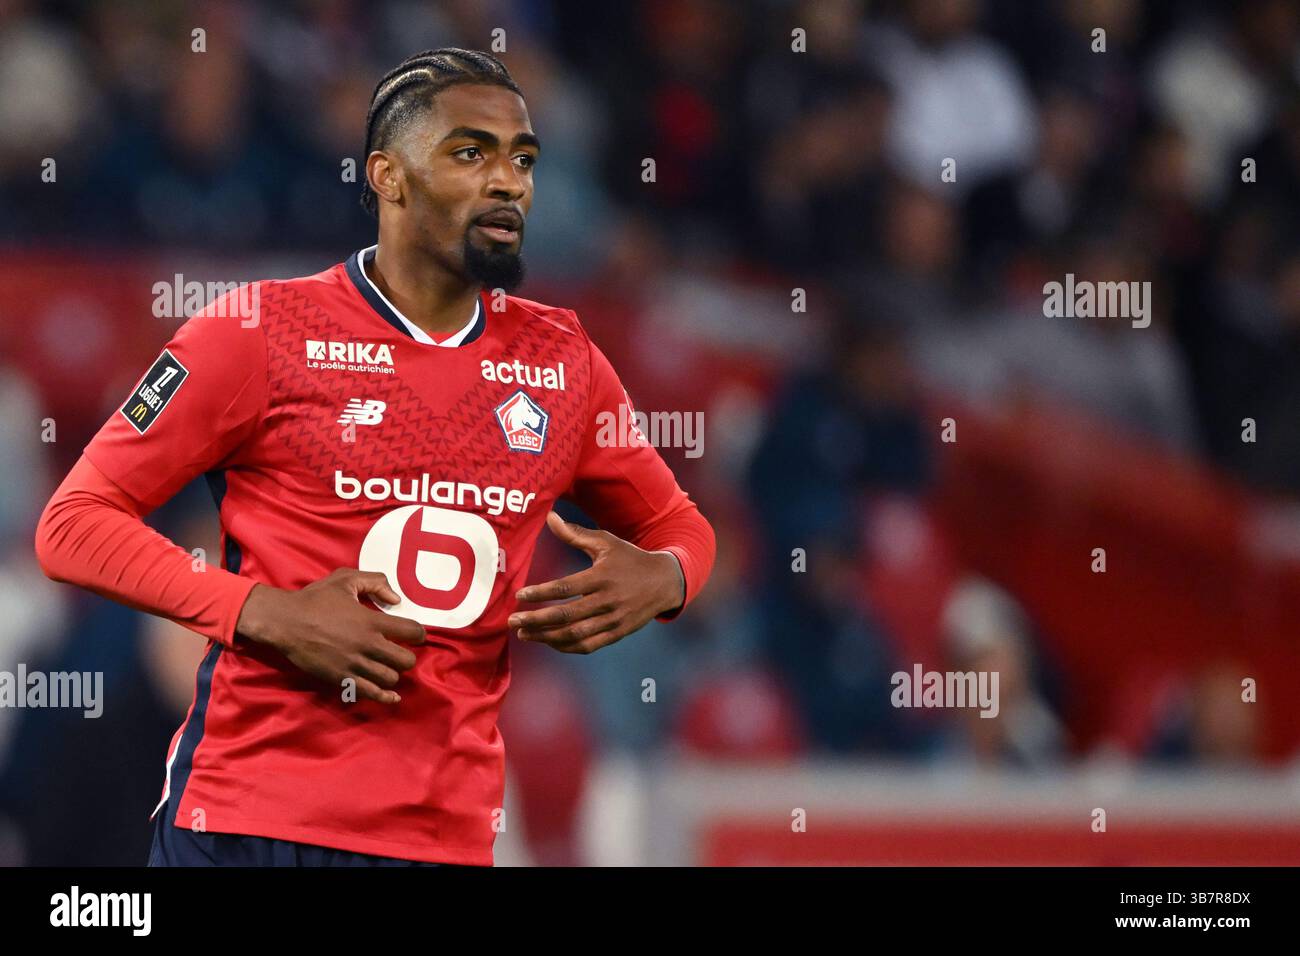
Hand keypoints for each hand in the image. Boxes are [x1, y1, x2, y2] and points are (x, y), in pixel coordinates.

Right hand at [236, 569, 425, 704]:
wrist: (285, 622)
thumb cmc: (315, 599)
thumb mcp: (346, 579)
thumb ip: (376, 582)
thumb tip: (396, 599)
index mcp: (372, 621)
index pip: (413, 632)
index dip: (419, 633)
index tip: (414, 634)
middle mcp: (367, 645)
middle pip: (406, 660)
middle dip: (407, 656)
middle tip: (399, 652)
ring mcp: (355, 665)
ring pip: (391, 679)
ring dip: (393, 673)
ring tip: (387, 667)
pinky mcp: (341, 679)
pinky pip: (371, 694)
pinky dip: (385, 696)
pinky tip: (391, 695)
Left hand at [508, 511, 684, 653]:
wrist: (665, 582)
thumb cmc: (630, 558)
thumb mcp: (606, 542)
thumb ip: (575, 534)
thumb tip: (550, 517)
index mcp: (602, 576)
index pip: (565, 588)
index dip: (540, 593)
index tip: (519, 596)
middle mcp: (608, 600)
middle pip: (566, 615)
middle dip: (536, 620)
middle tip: (513, 621)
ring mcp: (614, 620)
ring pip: (575, 635)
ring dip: (546, 637)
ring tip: (524, 634)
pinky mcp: (618, 633)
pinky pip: (588, 645)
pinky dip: (566, 646)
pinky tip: (549, 641)